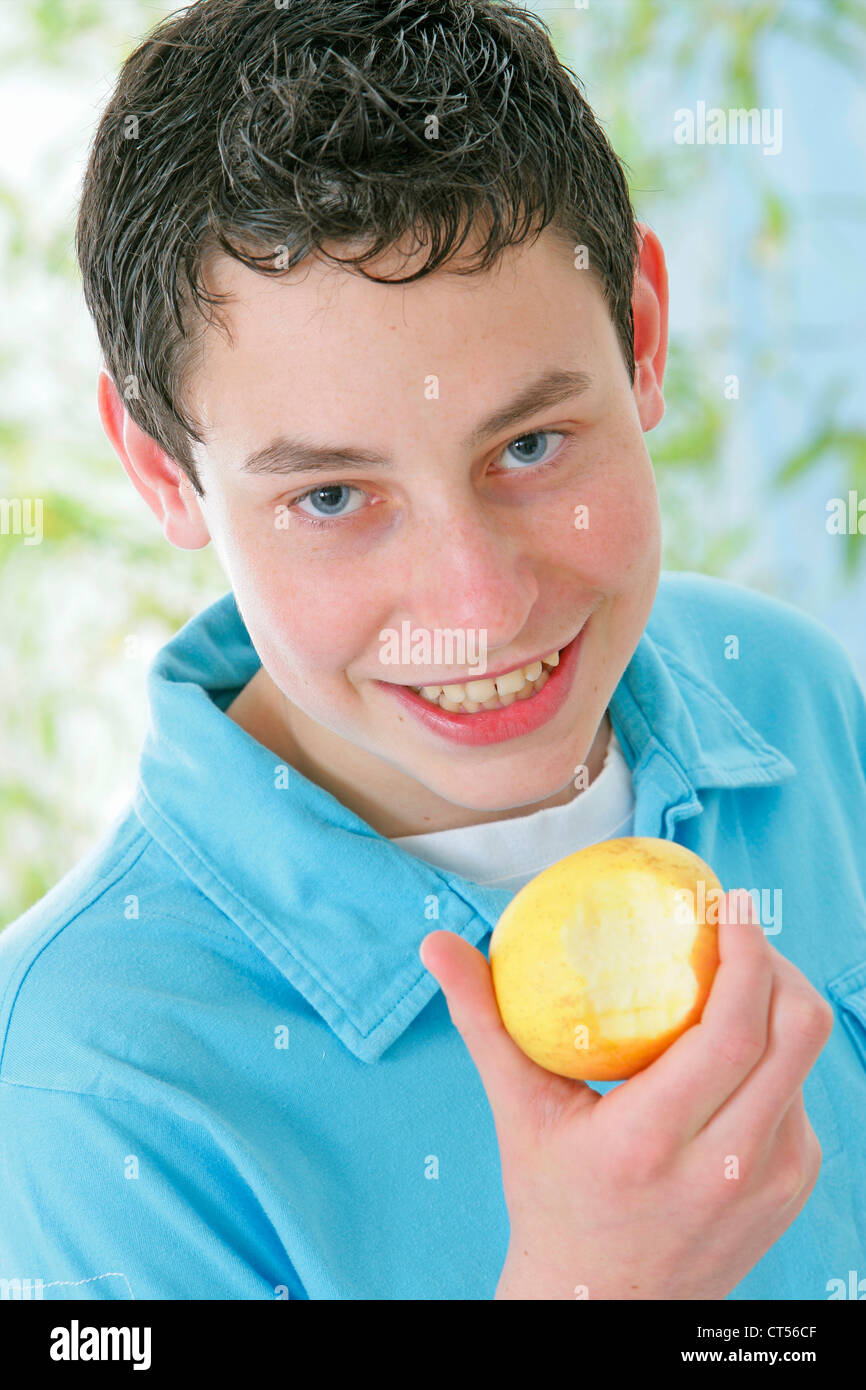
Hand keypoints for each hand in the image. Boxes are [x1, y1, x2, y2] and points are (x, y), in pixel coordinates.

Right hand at [419, 893, 832, 1299]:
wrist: (601, 1306)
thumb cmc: (551, 1202)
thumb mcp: (515, 1112)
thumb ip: (482, 1022)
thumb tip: (436, 944)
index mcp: (651, 1142)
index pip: (734, 1030)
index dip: (747, 954)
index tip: (727, 902)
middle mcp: (726, 1167)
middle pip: (794, 1034)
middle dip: (775, 961)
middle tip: (737, 925)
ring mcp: (771, 1183)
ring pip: (805, 1061)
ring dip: (781, 1001)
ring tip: (737, 971)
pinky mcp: (792, 1190)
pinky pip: (800, 1095)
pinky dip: (777, 1052)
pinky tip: (736, 1040)